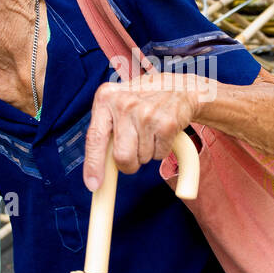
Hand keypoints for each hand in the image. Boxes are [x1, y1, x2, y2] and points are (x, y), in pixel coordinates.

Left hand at [83, 73, 200, 191]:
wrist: (180, 88)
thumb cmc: (143, 99)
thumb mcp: (118, 103)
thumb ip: (105, 129)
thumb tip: (97, 171)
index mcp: (106, 97)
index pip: (95, 137)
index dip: (93, 165)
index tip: (93, 185)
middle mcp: (124, 103)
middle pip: (121, 156)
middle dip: (128, 165)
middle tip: (133, 157)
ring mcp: (146, 113)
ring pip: (142, 158)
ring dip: (146, 154)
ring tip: (150, 132)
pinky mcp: (167, 124)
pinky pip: (159, 155)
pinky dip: (161, 150)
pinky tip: (161, 132)